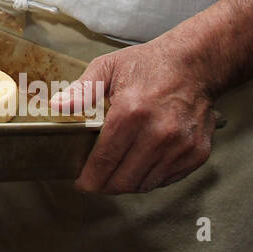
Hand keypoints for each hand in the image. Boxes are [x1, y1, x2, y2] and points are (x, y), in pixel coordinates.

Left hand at [50, 38, 216, 193]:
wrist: (195, 64)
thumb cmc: (149, 65)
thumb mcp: (107, 68)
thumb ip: (81, 91)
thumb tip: (56, 106)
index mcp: (131, 112)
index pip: (105, 160)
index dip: (90, 177)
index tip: (81, 183)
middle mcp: (158, 133)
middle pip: (124, 180)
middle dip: (104, 186)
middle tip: (95, 182)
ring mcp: (180, 146)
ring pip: (145, 184)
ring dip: (127, 184)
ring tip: (116, 173)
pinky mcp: (196, 153)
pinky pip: (166, 179)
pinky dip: (150, 178)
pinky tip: (140, 165)